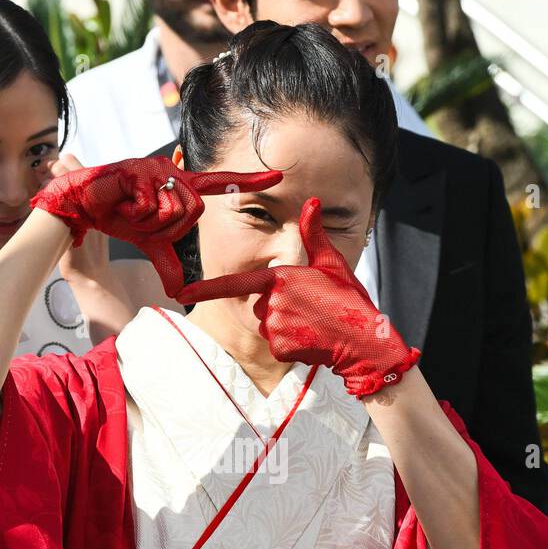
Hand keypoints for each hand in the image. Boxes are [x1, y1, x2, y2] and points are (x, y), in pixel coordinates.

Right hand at [29, 155, 281, 297]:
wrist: (83, 218)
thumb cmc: (118, 229)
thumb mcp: (152, 251)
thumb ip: (170, 267)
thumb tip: (181, 294)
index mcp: (177, 190)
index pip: (218, 186)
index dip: (248, 181)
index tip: (279, 177)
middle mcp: (169, 173)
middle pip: (193, 209)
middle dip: (170, 227)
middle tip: (145, 224)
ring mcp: (151, 168)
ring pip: (173, 206)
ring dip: (151, 222)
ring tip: (130, 214)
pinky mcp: (132, 170)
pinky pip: (150, 202)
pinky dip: (135, 213)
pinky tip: (120, 205)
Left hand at [178, 197, 419, 396]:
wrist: (362, 339)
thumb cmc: (348, 298)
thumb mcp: (331, 262)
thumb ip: (313, 234)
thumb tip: (311, 201)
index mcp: (280, 277)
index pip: (237, 282)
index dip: (208, 287)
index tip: (185, 291)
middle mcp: (273, 301)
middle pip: (259, 303)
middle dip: (277, 305)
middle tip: (307, 306)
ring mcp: (276, 326)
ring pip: (268, 324)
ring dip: (285, 324)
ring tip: (311, 322)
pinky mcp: (281, 347)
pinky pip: (277, 344)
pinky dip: (291, 344)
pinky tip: (310, 339)